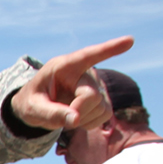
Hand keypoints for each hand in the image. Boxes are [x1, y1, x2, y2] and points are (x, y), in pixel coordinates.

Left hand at [11, 36, 134, 131]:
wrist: (37, 107)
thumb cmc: (32, 102)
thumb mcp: (32, 109)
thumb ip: (50, 113)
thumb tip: (75, 120)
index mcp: (64, 66)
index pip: (89, 55)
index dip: (110, 49)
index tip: (130, 40)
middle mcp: (84, 73)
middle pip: (92, 96)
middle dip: (78, 112)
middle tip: (62, 119)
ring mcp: (95, 85)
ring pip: (101, 108)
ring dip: (82, 119)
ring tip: (66, 114)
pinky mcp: (102, 99)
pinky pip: (105, 115)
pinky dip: (89, 122)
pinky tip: (76, 117)